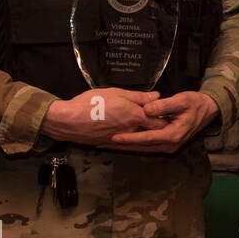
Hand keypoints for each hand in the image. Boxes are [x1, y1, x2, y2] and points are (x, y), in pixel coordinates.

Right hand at [41, 88, 169, 146]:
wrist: (67, 122)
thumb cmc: (90, 103)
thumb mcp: (116, 93)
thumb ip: (138, 96)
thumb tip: (157, 96)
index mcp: (135, 116)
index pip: (159, 120)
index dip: (166, 117)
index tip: (171, 114)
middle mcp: (131, 130)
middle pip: (153, 132)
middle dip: (160, 128)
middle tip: (164, 122)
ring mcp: (121, 139)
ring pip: (141, 139)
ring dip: (147, 135)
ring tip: (150, 128)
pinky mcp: (110, 144)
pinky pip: (127, 143)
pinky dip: (133, 139)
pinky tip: (133, 135)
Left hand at [109, 91, 220, 153]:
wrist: (209, 109)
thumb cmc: (196, 103)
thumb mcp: (182, 100)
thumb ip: (163, 105)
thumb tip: (147, 109)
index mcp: (173, 135)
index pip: (146, 138)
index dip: (129, 138)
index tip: (114, 137)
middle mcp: (170, 144)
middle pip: (142, 146)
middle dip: (122, 146)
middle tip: (102, 144)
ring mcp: (169, 145)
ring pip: (143, 148)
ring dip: (126, 146)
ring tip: (107, 144)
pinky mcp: (167, 143)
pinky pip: (147, 145)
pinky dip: (134, 144)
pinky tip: (122, 141)